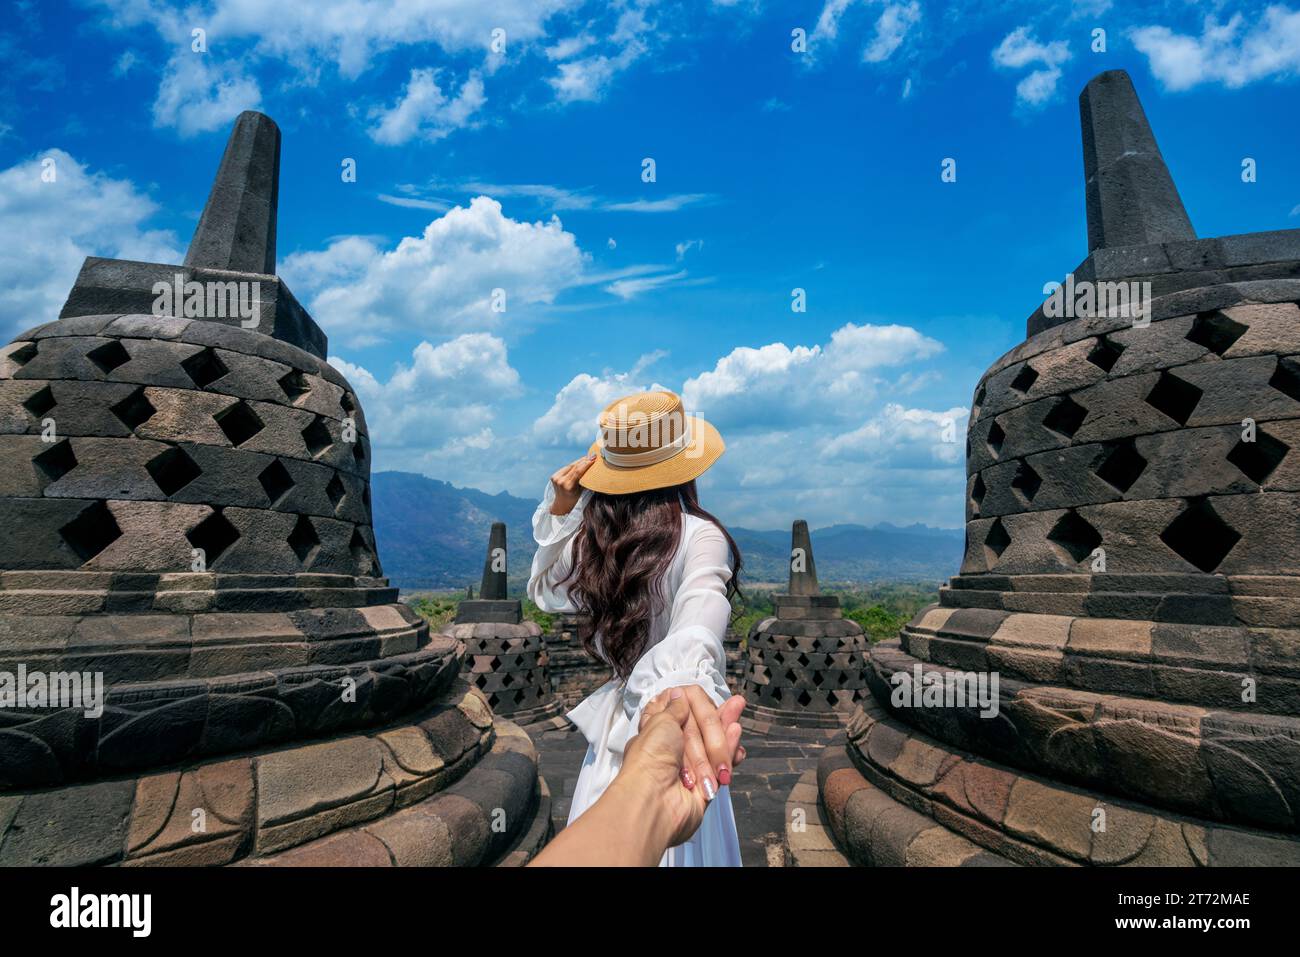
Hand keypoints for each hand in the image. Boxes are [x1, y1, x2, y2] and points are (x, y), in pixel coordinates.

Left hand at [549, 453, 595, 514]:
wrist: (561, 504)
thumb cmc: (574, 499)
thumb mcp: (581, 491)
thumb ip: (584, 480)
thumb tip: (592, 468)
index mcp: (568, 487)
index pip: (578, 472)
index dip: (586, 464)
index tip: (593, 458)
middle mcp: (560, 481)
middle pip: (573, 467)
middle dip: (584, 461)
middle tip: (593, 456)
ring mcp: (555, 478)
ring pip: (570, 466)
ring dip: (579, 461)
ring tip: (588, 457)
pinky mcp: (554, 476)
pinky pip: (565, 468)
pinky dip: (573, 465)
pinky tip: (580, 462)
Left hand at [640, 685, 744, 803]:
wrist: (654, 797)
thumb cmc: (650, 757)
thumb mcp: (661, 721)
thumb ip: (676, 708)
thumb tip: (678, 694)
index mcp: (655, 733)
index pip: (680, 712)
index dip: (693, 704)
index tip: (697, 698)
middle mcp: (671, 750)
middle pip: (700, 728)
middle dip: (717, 718)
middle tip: (737, 704)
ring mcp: (689, 767)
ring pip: (713, 745)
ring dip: (726, 730)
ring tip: (739, 710)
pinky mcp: (705, 783)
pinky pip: (722, 763)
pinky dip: (730, 748)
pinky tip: (736, 732)